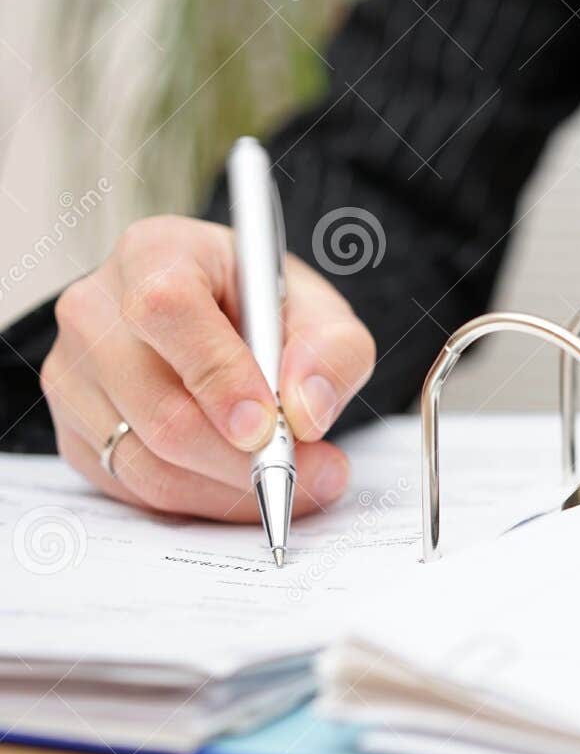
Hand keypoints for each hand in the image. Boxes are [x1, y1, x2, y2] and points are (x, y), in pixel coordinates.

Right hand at [40, 216, 375, 520]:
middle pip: (159, 407)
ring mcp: (73, 374)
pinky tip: (248, 485)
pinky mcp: (74, 430)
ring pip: (149, 462)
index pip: (166, 310)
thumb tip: (305, 409)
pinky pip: (137, 489)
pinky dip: (205, 500)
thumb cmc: (267, 309)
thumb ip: (333, 350)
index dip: (219, 376)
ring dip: (234, 489)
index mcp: (155, 253)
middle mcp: (95, 309)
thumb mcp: (321, 310)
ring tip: (300, 481)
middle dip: (246, 457)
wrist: (225, 323)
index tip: (269, 424)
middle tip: (319, 472)